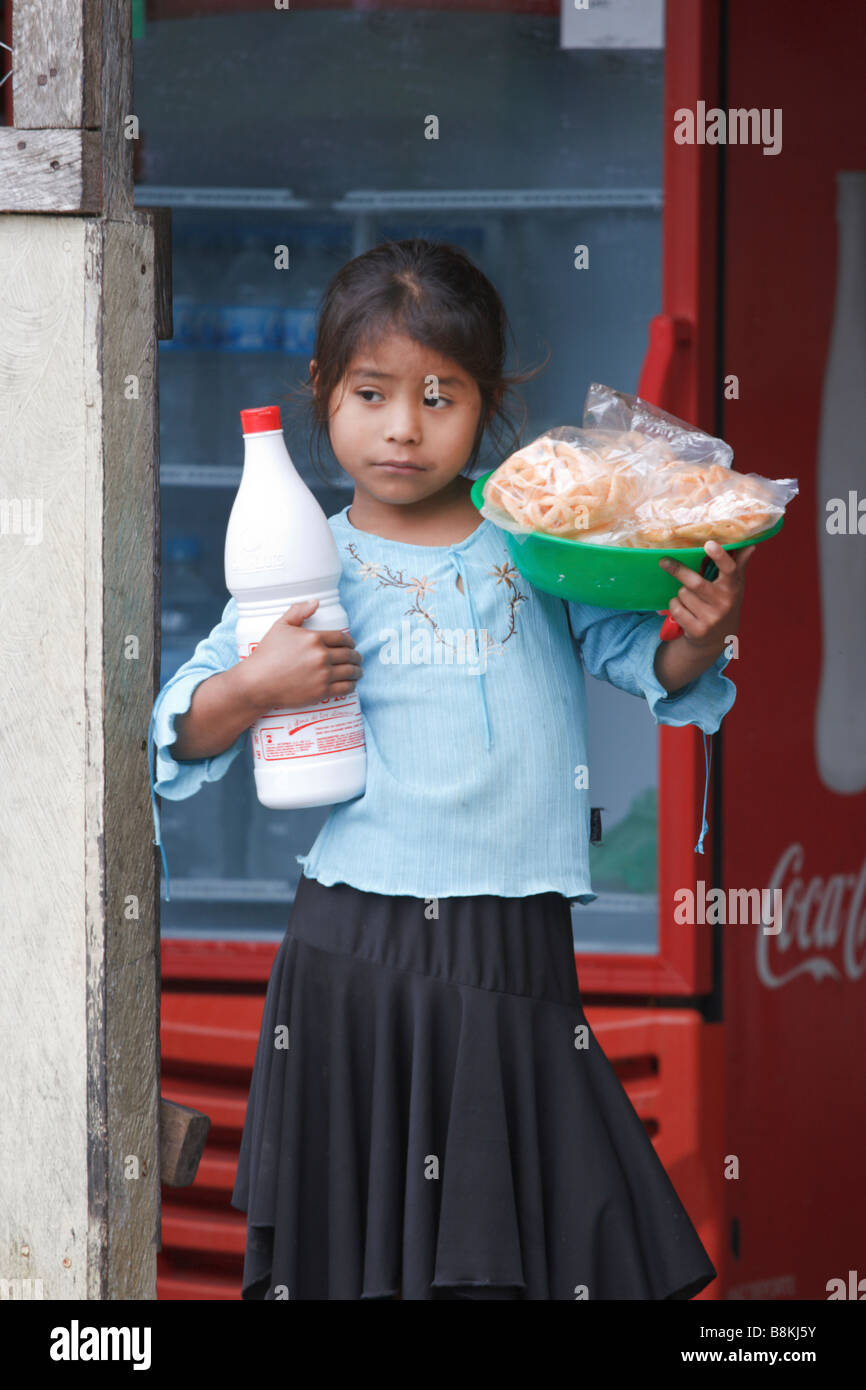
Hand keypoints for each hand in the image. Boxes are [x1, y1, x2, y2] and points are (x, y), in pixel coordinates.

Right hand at [238, 599, 362, 711]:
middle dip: (356, 656)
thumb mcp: (280, 627)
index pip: (342, 638)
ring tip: (357, 671)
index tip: (351, 645)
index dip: (350, 641)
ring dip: (357, 671)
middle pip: (349, 655)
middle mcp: (321, 656)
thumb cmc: (266, 654)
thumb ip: (298, 612)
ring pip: (350, 671)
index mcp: (314, 638)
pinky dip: (352, 685)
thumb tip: (315, 602)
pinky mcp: (322, 691)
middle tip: (357, 659)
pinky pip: (345, 688)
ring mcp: (323, 674)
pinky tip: (351, 684)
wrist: (257, 683)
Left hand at [658, 540, 755, 649]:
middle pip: (695, 583)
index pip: (729, 569)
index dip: (719, 556)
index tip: (709, 543)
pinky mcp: (698, 630)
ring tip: (688, 596)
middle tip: (664, 561)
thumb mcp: (734, 585)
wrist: (718, 637)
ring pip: (682, 594)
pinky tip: (683, 609)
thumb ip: (739, 564)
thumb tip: (750, 545)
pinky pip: (676, 609)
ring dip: (679, 592)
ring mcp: (711, 618)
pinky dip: (674, 605)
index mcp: (733, 587)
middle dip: (678, 570)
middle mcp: (724, 603)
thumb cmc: (724, 602)